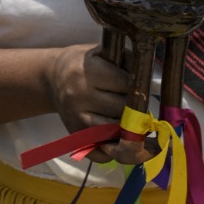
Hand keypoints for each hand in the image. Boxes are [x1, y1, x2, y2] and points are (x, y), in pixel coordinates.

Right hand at [44, 43, 130, 161]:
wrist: (51, 77)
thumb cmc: (84, 63)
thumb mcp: (103, 52)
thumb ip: (128, 62)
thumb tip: (153, 83)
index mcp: (88, 71)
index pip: (127, 84)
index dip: (138, 85)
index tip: (140, 85)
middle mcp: (79, 96)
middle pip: (124, 110)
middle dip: (134, 107)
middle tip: (135, 103)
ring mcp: (76, 118)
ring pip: (116, 132)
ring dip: (128, 128)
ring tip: (130, 119)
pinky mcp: (75, 135)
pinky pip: (103, 152)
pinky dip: (114, 149)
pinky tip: (118, 136)